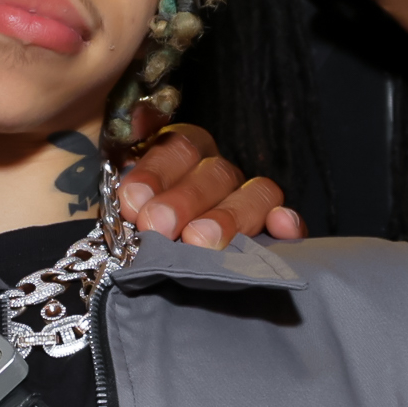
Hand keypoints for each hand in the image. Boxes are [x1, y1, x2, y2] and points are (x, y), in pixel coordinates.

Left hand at [117, 108, 305, 247]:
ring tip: (199, 240)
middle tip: (157, 226)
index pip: (175, 148)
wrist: (144, 258)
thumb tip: (133, 169)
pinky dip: (288, 223)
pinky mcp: (273, 232)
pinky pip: (288, 223)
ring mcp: (248, 201)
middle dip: (183, 200)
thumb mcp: (119, 200)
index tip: (132, 202)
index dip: (154, 173)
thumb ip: (129, 185)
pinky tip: (281, 226)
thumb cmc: (132, 230)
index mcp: (180, 156)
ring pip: (254, 194)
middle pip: (213, 174)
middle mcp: (217, 174)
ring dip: (227, 217)